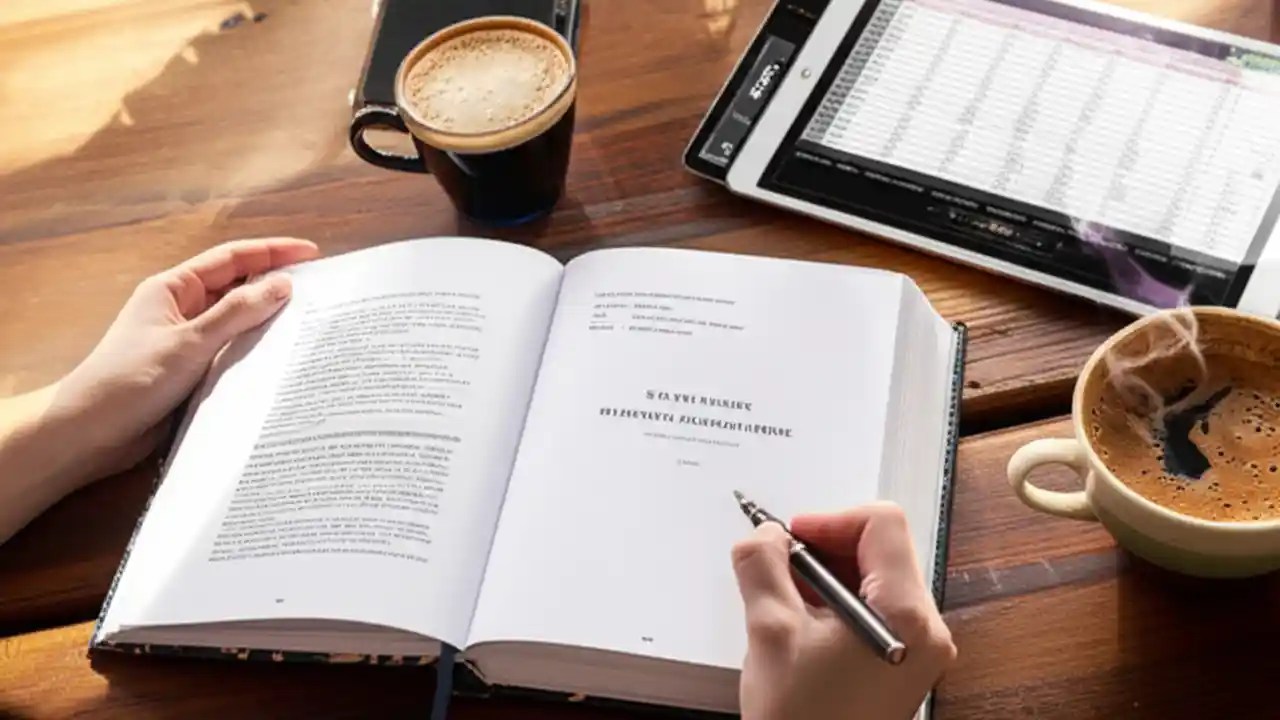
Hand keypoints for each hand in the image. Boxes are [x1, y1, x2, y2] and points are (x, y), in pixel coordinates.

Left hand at [51, 237, 319, 481]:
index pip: (231, 259)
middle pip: (237, 287)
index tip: (313, 253)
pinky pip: (232, 352)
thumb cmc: (131, 379)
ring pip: (237, 321)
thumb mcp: (190, 342)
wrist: (91, 432)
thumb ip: (237, 312)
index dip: (272, 252)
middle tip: (321, 291)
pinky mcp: (192, 371)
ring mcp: (187, 341)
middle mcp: (182, 309)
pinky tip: (283, 358)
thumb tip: (283, 284)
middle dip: (275, 284)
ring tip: (311, 323)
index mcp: (173, 288)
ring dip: (268, 320)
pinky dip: (256, 350)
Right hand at [732, 502, 956, 719]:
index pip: (881, 524)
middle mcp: (924, 628)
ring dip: (826, 576)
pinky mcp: (902, 661)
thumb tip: (765, 534)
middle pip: (879, 549)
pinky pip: (872, 608)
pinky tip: (802, 624)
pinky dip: (835, 602)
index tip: (791, 539)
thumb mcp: (769, 630)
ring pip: (873, 577)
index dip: (829, 521)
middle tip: (780, 568)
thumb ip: (763, 565)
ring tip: (786, 601)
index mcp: (906, 614)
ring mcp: (917, 647)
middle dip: (824, 549)